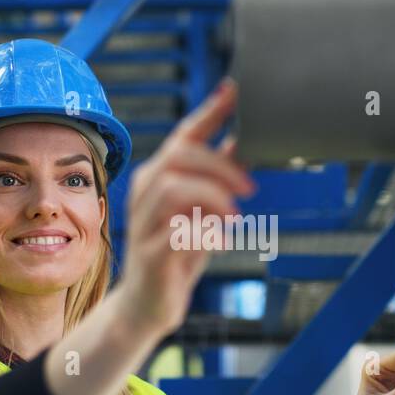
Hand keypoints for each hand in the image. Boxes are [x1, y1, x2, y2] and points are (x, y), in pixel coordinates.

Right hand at [117, 78, 255, 336]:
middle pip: (179, 155)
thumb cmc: (175, 254)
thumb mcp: (203, 211)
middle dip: (220, 166)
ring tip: (235, 216)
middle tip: (250, 187)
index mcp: (159, 176)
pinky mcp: (150, 254)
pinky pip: (176, 232)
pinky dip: (205, 233)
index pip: (184, 134)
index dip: (210, 111)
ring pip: (173, 188)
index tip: (235, 89)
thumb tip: (243, 141)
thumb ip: (217, 178)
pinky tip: (221, 241)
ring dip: (212, 197)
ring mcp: (144, 223)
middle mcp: (145, 193)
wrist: (146, 305)